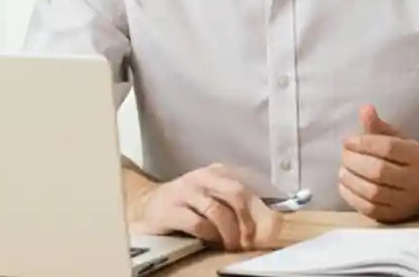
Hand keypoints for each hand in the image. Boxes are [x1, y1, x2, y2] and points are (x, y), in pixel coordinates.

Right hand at [127, 163, 280, 251]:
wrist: (147, 205)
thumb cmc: (186, 204)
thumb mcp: (212, 197)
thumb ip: (234, 205)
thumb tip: (268, 223)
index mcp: (217, 172)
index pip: (247, 186)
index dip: (262, 208)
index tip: (271, 228)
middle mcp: (202, 177)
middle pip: (236, 193)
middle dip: (248, 220)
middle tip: (250, 240)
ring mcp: (185, 191)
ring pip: (217, 210)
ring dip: (229, 232)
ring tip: (232, 246)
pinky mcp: (170, 209)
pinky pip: (197, 223)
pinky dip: (209, 235)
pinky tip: (210, 240)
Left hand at [337, 105, 418, 222]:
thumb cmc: (407, 161)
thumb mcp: (398, 139)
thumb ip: (378, 126)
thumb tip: (365, 109)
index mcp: (415, 155)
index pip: (387, 148)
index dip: (363, 143)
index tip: (348, 140)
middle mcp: (413, 179)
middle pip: (379, 171)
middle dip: (354, 161)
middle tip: (344, 155)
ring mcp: (404, 201)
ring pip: (373, 192)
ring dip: (351, 179)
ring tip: (342, 169)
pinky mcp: (393, 216)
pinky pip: (369, 209)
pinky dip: (351, 196)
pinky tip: (344, 185)